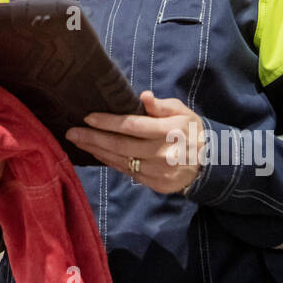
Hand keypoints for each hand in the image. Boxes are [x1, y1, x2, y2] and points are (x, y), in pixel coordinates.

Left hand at [65, 90, 202, 193]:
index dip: (108, 122)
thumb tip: (143, 97)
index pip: (132, 126)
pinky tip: (97, 153)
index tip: (88, 117)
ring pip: (121, 161)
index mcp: (170, 131)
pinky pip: (127, 172)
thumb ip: (161, 106)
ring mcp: (158, 172)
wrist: (210, 163)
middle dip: (93, 138)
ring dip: (97, 151)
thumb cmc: (190, 130)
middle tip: (71, 132)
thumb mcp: (182, 112)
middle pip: (121, 146)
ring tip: (79, 142)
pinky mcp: (156, 185)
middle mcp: (162, 153)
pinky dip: (110, 163)